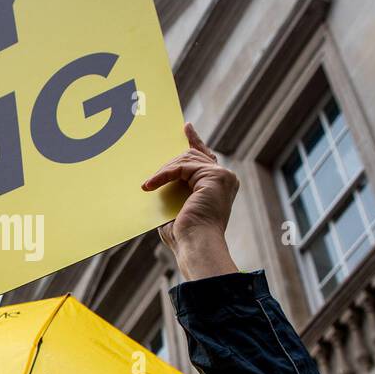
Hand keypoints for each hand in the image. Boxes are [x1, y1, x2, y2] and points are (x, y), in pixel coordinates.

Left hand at [141, 123, 240, 280]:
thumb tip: (156, 180)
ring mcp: (222, 176)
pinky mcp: (215, 176)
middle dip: (170, 161)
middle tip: (152, 173)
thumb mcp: (175, 207)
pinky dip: (164, 175)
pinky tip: (151, 185)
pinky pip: (182, 167)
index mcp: (219, 187)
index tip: (186, 128)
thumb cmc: (184, 235)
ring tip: (149, 185)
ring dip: (163, 172)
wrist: (195, 245)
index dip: (195, 141)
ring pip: (186, 160)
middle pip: (193, 156)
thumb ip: (174, 190)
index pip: (205, 158)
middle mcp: (225, 179)